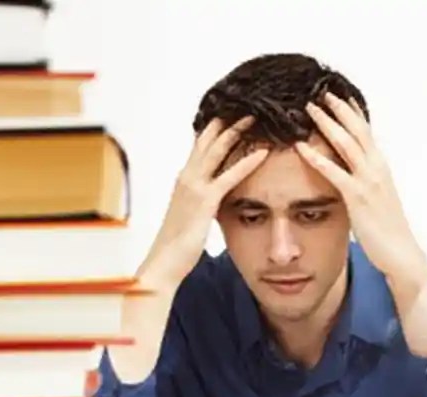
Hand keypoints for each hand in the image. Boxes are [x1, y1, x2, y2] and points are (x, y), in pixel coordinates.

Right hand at [147, 116, 269, 286]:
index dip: (216, 127)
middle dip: (227, 120)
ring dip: (238, 132)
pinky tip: (263, 153)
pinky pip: (229, 176)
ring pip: (217, 150)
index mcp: (183, 179)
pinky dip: (247, 162)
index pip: (200, 144)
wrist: (164, 261)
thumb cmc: (176, 243)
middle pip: (208, 139)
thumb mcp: (189, 215)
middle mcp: (187, 177)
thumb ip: (201, 201)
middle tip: (247, 105)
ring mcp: (194, 187)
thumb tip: (214, 197)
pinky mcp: (205, 201)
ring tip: (256, 117)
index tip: (232, 113)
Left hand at [295, 93, 426, 280]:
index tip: (338, 95)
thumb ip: (364, 182)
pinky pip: (335, 173)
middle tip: (320, 91)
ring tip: (309, 108)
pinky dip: (317, 158)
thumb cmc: (386, 229)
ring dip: (327, 124)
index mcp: (381, 167)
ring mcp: (369, 181)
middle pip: (357, 129)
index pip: (366, 132)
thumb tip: (352, 172)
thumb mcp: (375, 198)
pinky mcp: (357, 197)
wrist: (401, 253)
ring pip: (346, 144)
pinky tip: (301, 148)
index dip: (352, 112)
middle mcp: (377, 168)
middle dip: (338, 109)